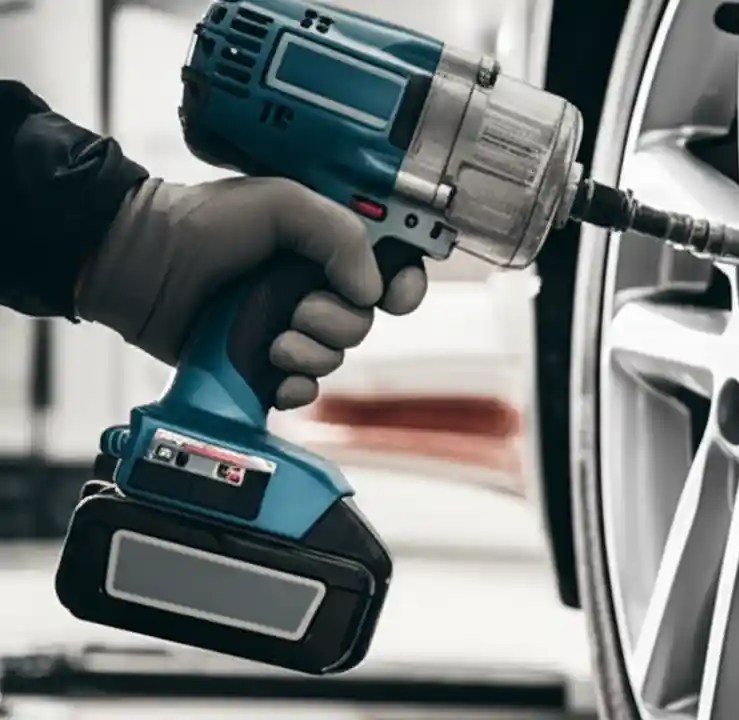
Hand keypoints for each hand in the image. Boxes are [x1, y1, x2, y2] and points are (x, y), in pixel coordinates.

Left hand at [77, 177, 426, 408]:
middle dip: (338, 323)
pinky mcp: (261, 366)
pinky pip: (304, 391)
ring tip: (273, 342)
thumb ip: (340, 234)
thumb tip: (372, 291)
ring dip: (310, 354)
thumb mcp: (280, 203)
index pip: (392, 270)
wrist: (139, 263)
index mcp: (328, 247)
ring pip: (336, 358)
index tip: (394, 297)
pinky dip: (295, 388)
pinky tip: (273, 375)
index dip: (405, 287)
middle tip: (298, 309)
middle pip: (365, 322)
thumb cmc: (203, 222)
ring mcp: (289, 329)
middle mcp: (315, 287)